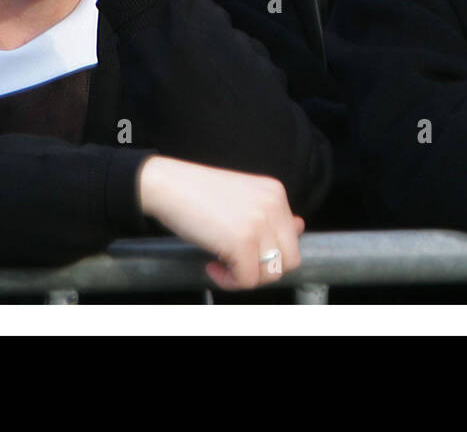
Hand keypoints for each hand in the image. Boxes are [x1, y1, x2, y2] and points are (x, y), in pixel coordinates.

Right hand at [138, 156, 303, 290]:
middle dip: (264, 270)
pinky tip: (211, 265)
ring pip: (271, 272)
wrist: (167, 184)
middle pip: (290, 258)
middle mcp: (273, 205)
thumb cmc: (197, 192)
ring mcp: (260, 222)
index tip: (248, 255)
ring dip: (247, 277)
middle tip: (238, 265)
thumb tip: (299, 227)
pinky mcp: (243, 241)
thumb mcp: (242, 198)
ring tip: (222, 265)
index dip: (270, 254)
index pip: (292, 238)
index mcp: (276, 192)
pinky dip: (228, 281)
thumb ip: (271, 215)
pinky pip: (247, 279)